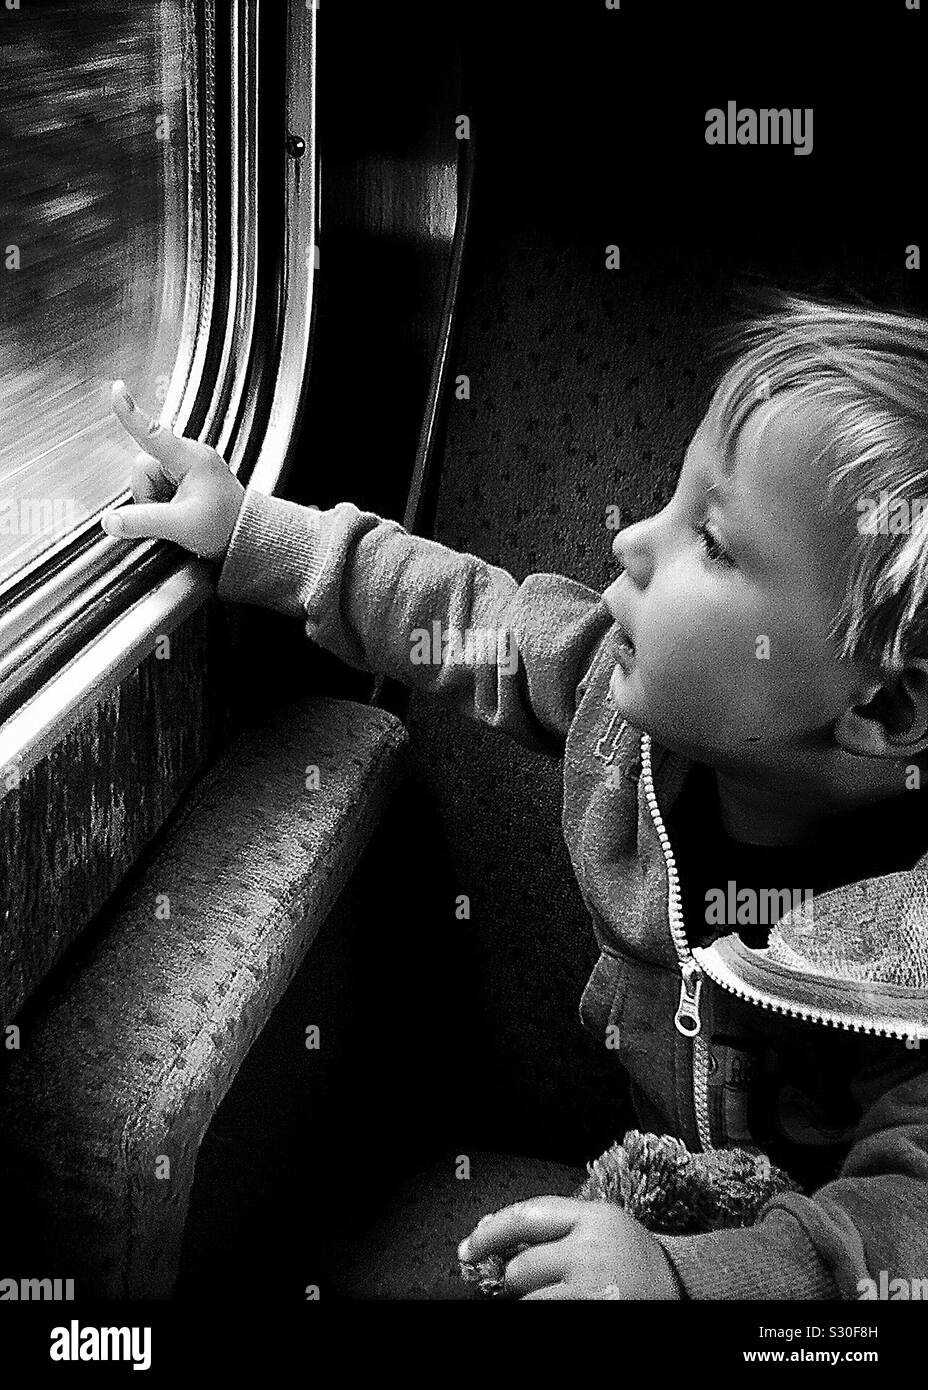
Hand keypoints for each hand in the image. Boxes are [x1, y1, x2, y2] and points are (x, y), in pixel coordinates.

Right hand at [100, 380, 244, 563]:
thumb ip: (143, 522)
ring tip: (180, 514)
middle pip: (143, 466)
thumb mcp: (181, 526)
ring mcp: (187, 464)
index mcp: (191, 459)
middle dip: (148, 494)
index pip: (154, 433)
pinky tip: (179, 510)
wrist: (246, 535)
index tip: (118, 389)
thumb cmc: (224, 526)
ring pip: (147, 477)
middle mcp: (189, 455)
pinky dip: (162, 500)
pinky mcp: (186, 475)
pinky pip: (158, 483)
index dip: (130, 412)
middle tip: (172, 514)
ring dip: (155, 499)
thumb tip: (110, 521)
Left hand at [458, 1196, 681, 1299]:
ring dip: (534, 1303)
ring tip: (563, 1297)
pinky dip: (545, 1313)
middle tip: (542, 1285)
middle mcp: (590, 1251)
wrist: (686, 1290)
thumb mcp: (602, 1226)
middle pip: (520, 1268)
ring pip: (528, 1302)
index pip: (525, 1217)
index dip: (489, 1233)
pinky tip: (564, 1305)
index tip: (468, 1248)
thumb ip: (555, 1225)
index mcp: (593, 1218)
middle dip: (519, 1281)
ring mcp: (591, 1290)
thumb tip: (490, 1232)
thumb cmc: (636, 1259)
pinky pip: (544, 1317)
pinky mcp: (591, 1316)